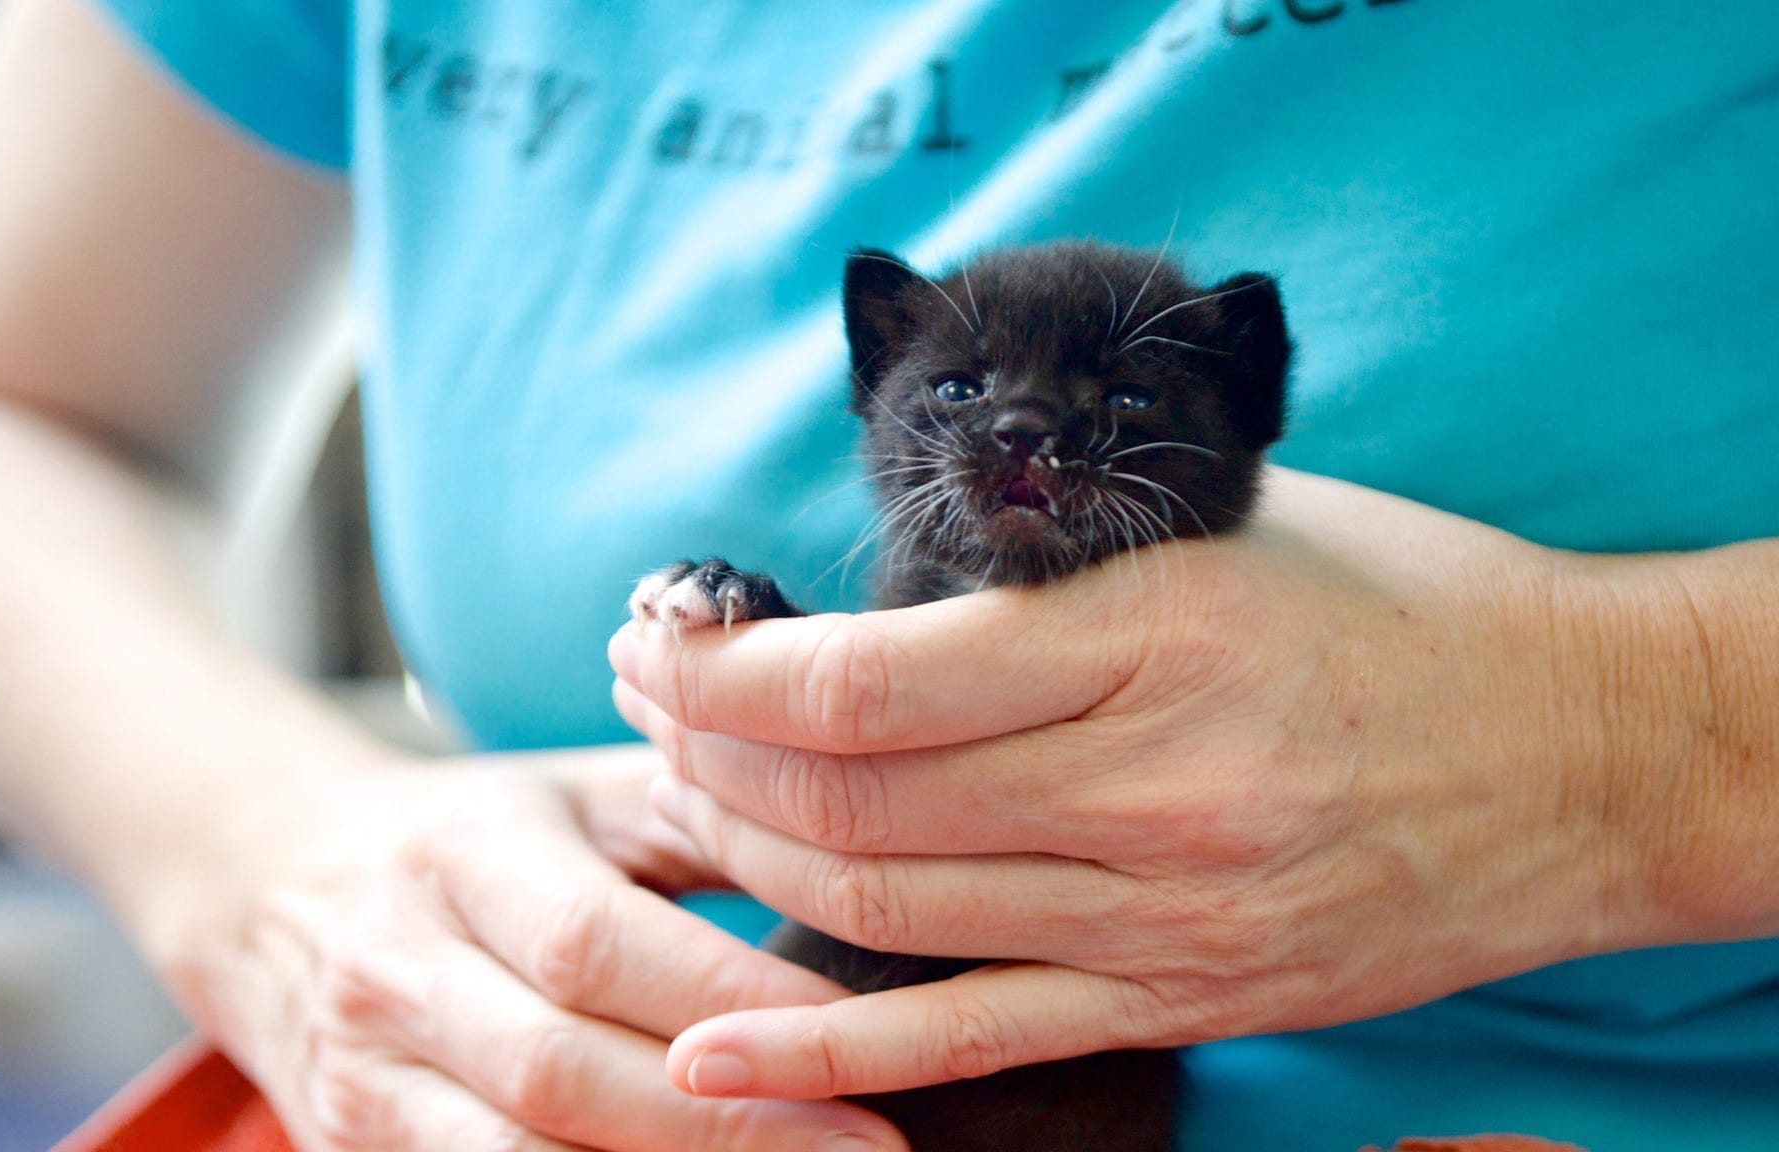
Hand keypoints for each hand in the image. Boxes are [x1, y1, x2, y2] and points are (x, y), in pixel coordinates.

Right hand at [165, 744, 911, 1150]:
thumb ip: (701, 816)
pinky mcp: (347, 1150)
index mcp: (462, 855)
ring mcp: (360, 1076)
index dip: (733, 1002)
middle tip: (866, 1148)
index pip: (597, 941)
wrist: (270, 883)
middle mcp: (395, 968)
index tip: (859, 1043)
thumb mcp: (574, 795)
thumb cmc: (470, 835)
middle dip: (722, 1126)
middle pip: (560, 1069)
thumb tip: (859, 852)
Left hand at [609, 470, 1672, 1099]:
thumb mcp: (1225, 529)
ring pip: (885, 906)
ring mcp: (1170, 914)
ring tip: (671, 795)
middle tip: (639, 696)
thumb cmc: (1402, 604)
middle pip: (851, 795)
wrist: (1584, 752)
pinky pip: (973, 1034)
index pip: (872, 675)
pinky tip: (711, 1049)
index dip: (727, 668)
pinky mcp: (1187, 999)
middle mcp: (1157, 787)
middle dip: (704, 747)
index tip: (661, 636)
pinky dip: (826, 1049)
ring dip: (743, 851)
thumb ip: (1050, 569)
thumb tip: (863, 602)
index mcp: (1158, 633)